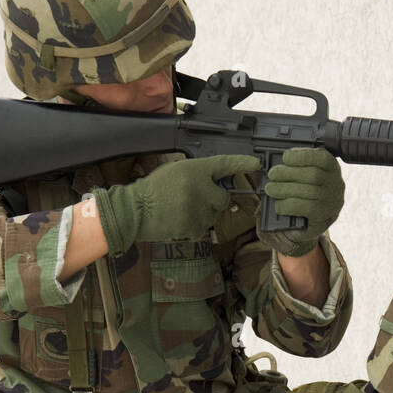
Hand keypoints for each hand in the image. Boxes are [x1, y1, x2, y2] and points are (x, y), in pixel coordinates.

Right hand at [92, 153, 260, 254]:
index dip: (241, 164)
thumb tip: (217, 183)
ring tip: (180, 208)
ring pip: (212, 214)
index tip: (256, 165)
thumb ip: (198, 174)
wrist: (137, 210)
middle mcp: (201, 188)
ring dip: (203, 213)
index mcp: (195, 170)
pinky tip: (178, 219)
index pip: (224, 165)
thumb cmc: (155, 189)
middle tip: (195, 198)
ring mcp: (199, 210)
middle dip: (215, 199)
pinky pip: (203, 227)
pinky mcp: (195, 227)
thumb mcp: (177, 171)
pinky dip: (194, 225)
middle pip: (223, 198)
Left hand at [257, 148, 344, 256]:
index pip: (322, 158)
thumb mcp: (298, 177)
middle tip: (272, 174)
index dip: (303, 156)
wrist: (305, 224)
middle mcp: (336, 184)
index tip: (285, 157)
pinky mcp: (325, 217)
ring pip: (310, 191)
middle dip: (289, 173)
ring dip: (285, 189)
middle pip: (314, 174)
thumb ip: (288, 168)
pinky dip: (289, 205)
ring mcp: (333, 202)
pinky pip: (307, 208)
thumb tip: (266, 163)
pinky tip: (278, 205)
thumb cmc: (302, 195)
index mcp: (331, 169)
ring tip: (270, 189)